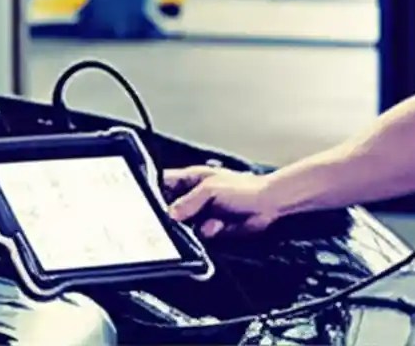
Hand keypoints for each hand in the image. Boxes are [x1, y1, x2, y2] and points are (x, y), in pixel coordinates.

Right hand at [161, 165, 280, 238]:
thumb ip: (188, 201)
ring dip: (192, 227)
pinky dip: (208, 232)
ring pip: (182, 225)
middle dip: (171, 217)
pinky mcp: (210, 229)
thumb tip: (170, 214)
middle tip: (177, 220)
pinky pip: (198, 235)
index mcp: (190, 179)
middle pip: (169, 208)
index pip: (163, 183)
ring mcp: (200, 213)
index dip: (152, 192)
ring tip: (211, 221)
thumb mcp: (211, 190)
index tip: (145, 204)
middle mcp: (192, 197)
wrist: (268, 205)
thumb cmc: (242, 189)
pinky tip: (219, 226)